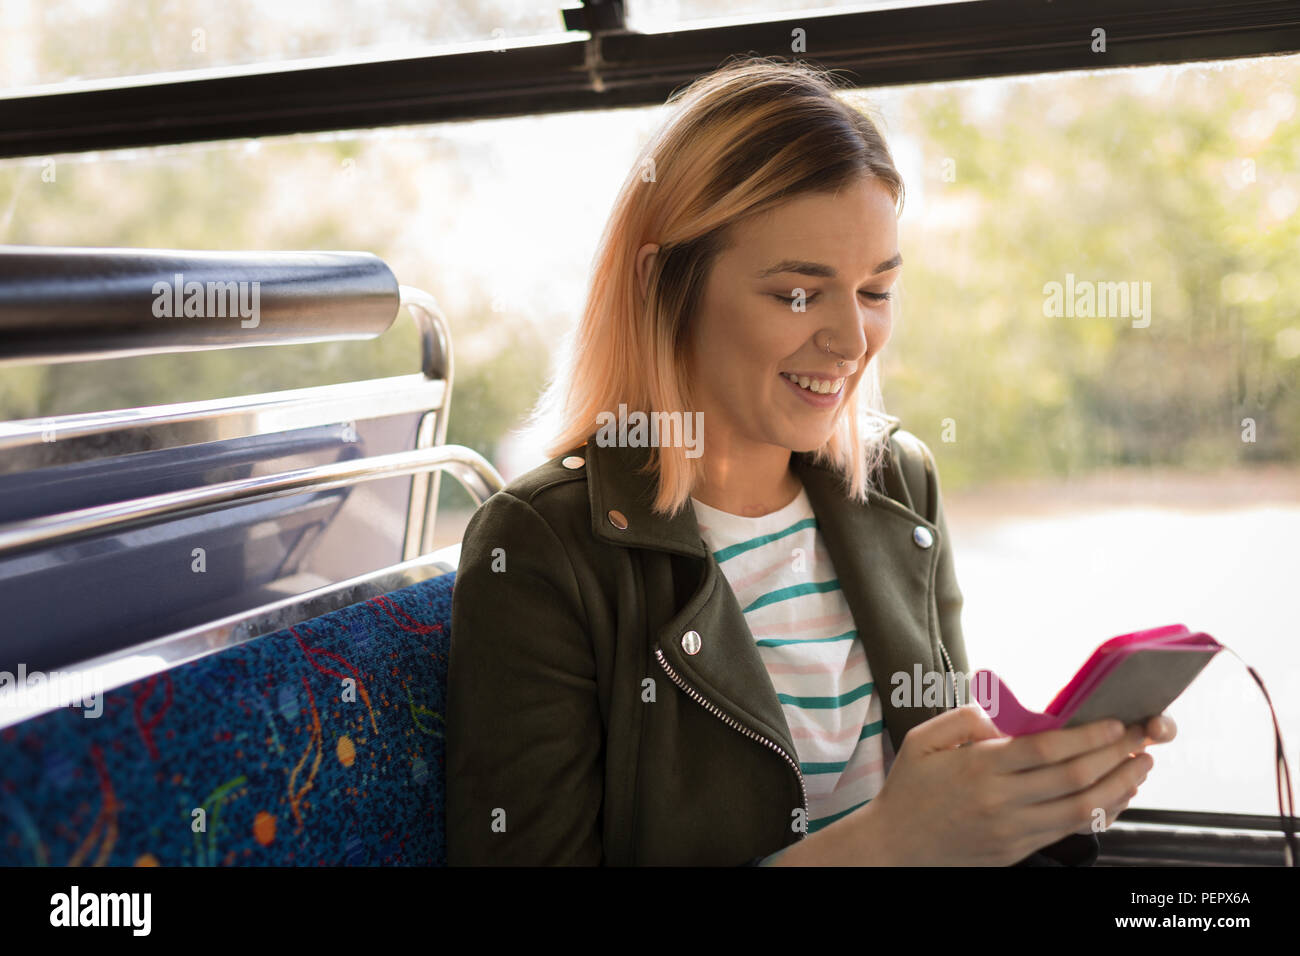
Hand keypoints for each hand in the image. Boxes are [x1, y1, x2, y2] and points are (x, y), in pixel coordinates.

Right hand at [850, 704, 1154, 864]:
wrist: (896, 847)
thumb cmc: (910, 788)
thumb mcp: (922, 740)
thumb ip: (963, 719)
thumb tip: (1003, 717)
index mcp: (979, 767)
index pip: (1047, 749)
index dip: (1088, 735)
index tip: (1116, 723)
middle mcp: (1001, 801)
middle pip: (1074, 778)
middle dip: (1116, 755)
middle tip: (1143, 738)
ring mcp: (1013, 830)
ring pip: (1082, 809)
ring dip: (1119, 785)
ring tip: (1141, 766)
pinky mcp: (1018, 850)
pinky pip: (1070, 830)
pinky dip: (1101, 811)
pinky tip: (1116, 794)